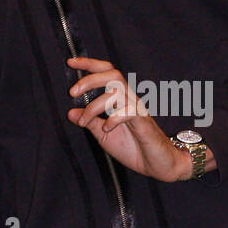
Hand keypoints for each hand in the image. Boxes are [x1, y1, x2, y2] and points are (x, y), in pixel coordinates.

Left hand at [66, 57, 184, 182]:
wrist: (156, 165)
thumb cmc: (133, 148)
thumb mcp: (103, 135)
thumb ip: (90, 122)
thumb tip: (71, 112)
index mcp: (119, 99)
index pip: (106, 73)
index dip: (89, 64)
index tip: (71, 62)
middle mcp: (129, 99)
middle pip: (111, 74)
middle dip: (89, 79)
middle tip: (72, 93)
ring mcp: (137, 108)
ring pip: (116, 91)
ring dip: (94, 106)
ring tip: (84, 121)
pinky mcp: (143, 121)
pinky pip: (128, 110)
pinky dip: (113, 118)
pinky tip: (107, 129)